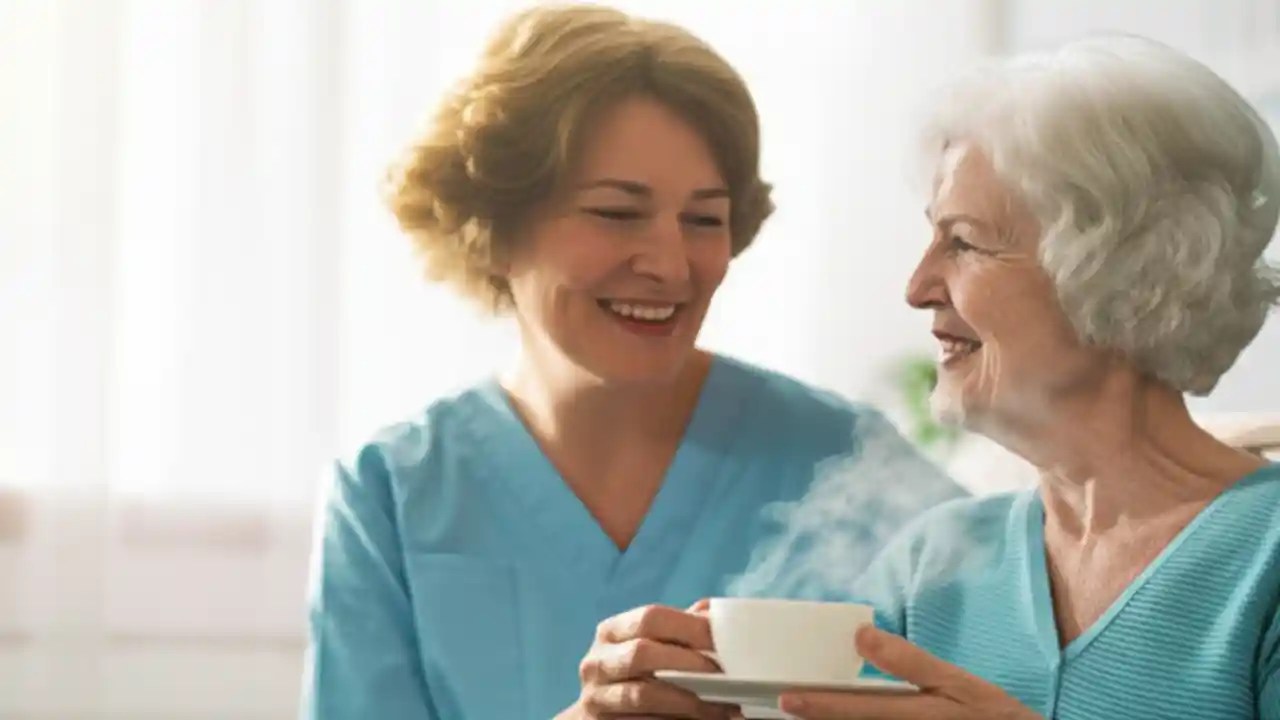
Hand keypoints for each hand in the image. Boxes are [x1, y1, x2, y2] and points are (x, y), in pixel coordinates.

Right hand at [559, 600, 737, 718]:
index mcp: (611, 631)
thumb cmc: (638, 673)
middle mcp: (597, 662)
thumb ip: (680, 629)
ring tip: (721, 705)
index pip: (651, 618)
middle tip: (724, 674)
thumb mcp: (652, 645)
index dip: (690, 627)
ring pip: (643, 695)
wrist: (604, 712)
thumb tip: (715, 615)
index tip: (722, 640)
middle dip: (688, 663)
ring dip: (687, 700)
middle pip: (642, 653)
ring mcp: (597, 697)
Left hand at [777, 626, 1041, 719]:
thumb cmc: (990, 715)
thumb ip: (908, 661)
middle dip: (813, 717)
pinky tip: (835, 715)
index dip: (816, 705)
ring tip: (800, 711)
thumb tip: (861, 636)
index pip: (853, 709)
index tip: (784, 698)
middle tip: (778, 705)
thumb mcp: (956, 682)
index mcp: (910, 714)